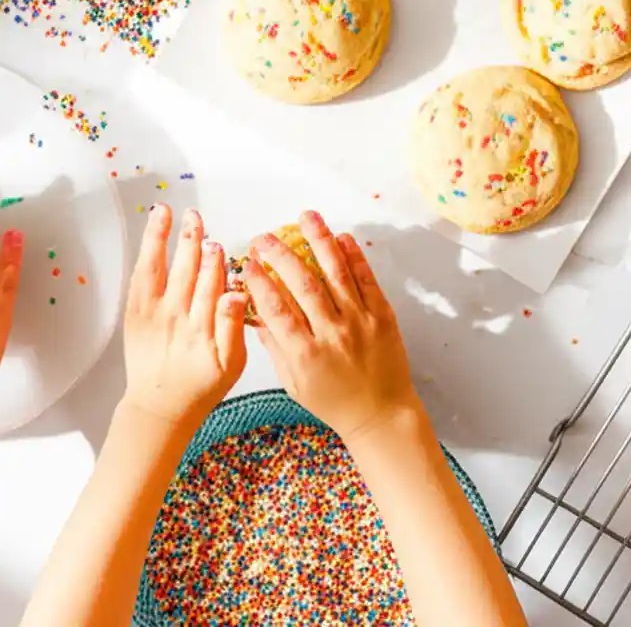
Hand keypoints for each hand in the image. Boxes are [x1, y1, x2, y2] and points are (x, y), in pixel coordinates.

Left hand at [122, 206, 247, 425]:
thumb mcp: (231, 364)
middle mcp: (175, 317)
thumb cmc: (200, 385)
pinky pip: (139, 277)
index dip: (214, 264)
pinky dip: (144, 254)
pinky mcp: (135, 313)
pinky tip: (150, 235)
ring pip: (158, 268)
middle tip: (195, 218)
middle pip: (185, 271)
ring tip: (167, 213)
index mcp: (202, 328)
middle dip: (191, 242)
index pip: (210, 286)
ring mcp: (152, 313)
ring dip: (163, 239)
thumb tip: (236, 292)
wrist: (160, 406)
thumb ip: (234, 327)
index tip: (218, 245)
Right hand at [243, 211, 416, 439]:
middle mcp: (332, 335)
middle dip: (280, 255)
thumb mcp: (294, 382)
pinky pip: (367, 280)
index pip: (276, 309)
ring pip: (336, 274)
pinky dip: (354, 256)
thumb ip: (275, 346)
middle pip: (302, 284)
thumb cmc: (333, 402)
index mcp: (305, 355)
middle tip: (264, 237)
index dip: (259, 281)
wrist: (380, 414)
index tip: (248, 262)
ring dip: (320, 241)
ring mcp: (360, 323)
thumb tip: (254, 313)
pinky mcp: (383, 317)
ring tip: (306, 216)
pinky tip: (341, 237)